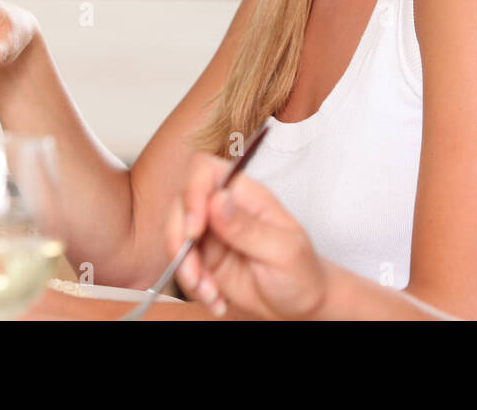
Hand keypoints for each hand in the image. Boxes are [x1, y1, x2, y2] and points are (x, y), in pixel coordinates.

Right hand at [166, 152, 329, 319]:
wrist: (300, 305)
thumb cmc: (301, 272)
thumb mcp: (283, 251)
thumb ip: (248, 228)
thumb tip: (218, 199)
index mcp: (246, 194)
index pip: (205, 171)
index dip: (192, 193)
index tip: (194, 229)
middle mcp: (223, 208)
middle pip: (180, 204)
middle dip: (179, 240)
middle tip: (196, 272)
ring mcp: (211, 233)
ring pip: (175, 236)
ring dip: (185, 269)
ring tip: (211, 293)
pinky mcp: (203, 257)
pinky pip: (181, 265)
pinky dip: (192, 286)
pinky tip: (215, 299)